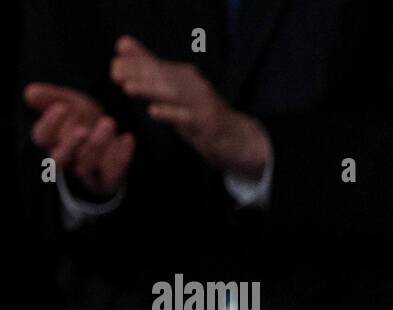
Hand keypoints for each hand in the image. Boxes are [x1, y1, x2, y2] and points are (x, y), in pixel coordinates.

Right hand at [25, 83, 134, 198]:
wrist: (110, 135)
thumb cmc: (84, 116)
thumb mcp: (69, 101)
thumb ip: (50, 97)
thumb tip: (29, 93)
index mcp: (52, 140)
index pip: (42, 137)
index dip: (50, 123)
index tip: (62, 107)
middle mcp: (67, 158)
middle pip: (60, 158)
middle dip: (70, 144)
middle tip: (83, 129)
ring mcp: (87, 171)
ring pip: (86, 165)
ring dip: (98, 144)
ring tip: (109, 122)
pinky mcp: (109, 178)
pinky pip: (114, 172)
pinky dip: (121, 156)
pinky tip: (127, 138)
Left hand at [109, 35, 269, 178]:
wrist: (236, 139)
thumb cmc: (200, 114)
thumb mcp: (175, 90)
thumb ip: (149, 67)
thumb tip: (122, 43)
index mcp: (184, 75)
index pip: (157, 66)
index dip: (135, 64)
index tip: (114, 65)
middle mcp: (194, 85)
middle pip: (163, 76)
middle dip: (138, 74)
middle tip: (115, 73)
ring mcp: (202, 105)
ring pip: (173, 94)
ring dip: (150, 89)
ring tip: (128, 88)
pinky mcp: (207, 124)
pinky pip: (187, 118)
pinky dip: (171, 113)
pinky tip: (154, 111)